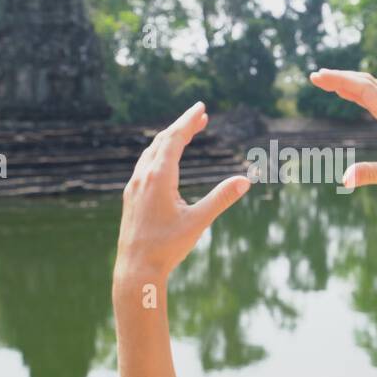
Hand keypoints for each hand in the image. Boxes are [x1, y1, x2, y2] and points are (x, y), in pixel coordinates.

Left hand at [113, 102, 250, 293]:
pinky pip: (144, 165)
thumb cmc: (167, 247)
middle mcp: (143, 177)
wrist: (136, 269)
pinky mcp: (131, 197)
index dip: (189, 121)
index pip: (175, 139)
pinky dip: (159, 153)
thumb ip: (221, 199)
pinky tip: (165, 161)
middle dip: (182, 126)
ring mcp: (134, 186)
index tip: (201, 107)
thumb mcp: (198, 222)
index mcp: (159, 177)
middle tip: (201, 116)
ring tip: (186, 133)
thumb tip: (245, 180)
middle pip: (162, 140)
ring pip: (150, 152)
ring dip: (169, 139)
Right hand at [309, 69, 376, 198]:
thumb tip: (344, 179)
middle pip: (366, 83)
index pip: (364, 90)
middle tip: (315, 77)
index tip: (319, 78)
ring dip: (347, 82)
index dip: (340, 81)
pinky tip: (343, 93)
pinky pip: (373, 100)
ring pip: (370, 89)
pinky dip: (356, 93)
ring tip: (324, 81)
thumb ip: (369, 174)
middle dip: (340, 77)